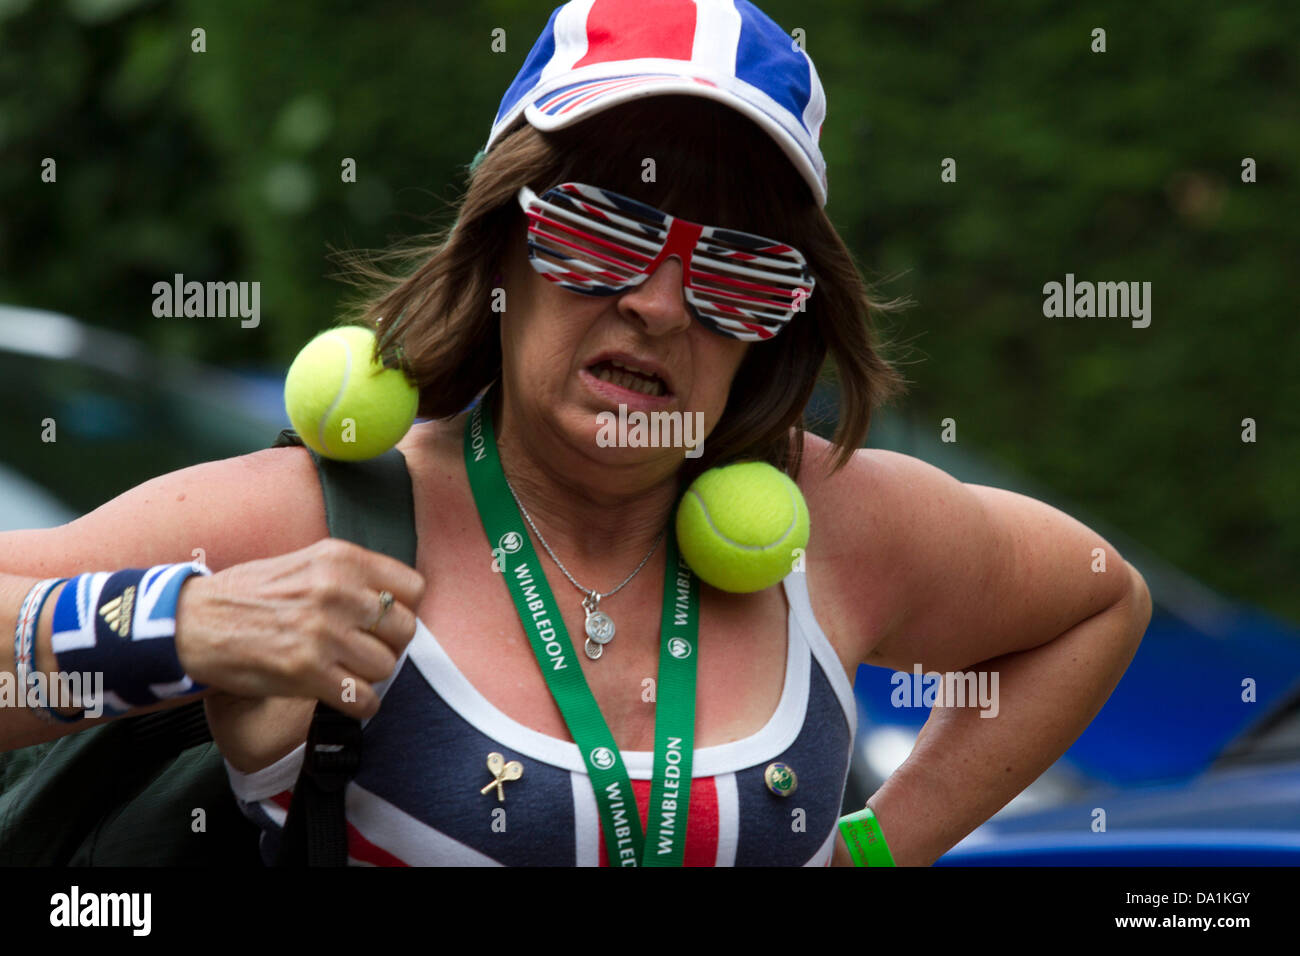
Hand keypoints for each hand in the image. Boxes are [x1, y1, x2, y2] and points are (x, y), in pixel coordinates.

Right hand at [175, 538, 424, 718]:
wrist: (194, 622)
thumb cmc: (251, 594)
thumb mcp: (307, 563)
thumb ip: (352, 576)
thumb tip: (395, 604)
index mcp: (340, 559)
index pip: (413, 588)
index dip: (403, 609)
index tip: (384, 620)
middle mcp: (337, 591)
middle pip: (405, 629)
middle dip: (389, 645)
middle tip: (365, 650)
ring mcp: (323, 632)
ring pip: (387, 666)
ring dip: (370, 675)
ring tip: (347, 671)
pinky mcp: (307, 671)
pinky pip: (364, 699)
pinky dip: (360, 705)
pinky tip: (343, 696)